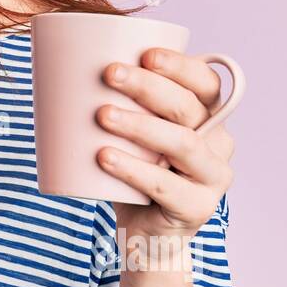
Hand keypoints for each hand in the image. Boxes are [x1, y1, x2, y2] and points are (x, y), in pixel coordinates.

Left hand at [93, 47, 235, 241]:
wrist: (147, 233)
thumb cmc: (136, 170)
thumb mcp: (132, 132)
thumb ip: (121, 102)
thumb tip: (67, 64)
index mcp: (207, 116)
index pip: (205, 82)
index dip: (180, 65)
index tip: (145, 53)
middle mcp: (219, 143)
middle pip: (189, 108)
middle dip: (148, 87)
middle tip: (109, 74)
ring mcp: (213, 178)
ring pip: (183, 143)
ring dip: (141, 125)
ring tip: (102, 115)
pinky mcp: (199, 208)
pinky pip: (166, 186)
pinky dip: (133, 169)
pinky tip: (105, 157)